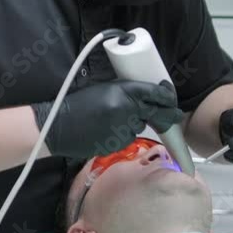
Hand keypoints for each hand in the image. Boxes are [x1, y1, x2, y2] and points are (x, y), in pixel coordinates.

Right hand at [32, 80, 182, 159]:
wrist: (57, 126)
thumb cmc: (77, 104)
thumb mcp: (102, 89)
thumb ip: (124, 91)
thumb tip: (147, 95)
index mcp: (122, 90)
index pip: (153, 92)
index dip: (166, 95)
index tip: (171, 96)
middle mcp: (126, 109)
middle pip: (155, 112)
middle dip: (167, 114)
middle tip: (174, 115)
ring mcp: (122, 128)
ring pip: (139, 125)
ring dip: (134, 123)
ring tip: (112, 120)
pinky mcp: (117, 144)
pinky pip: (128, 137)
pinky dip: (122, 134)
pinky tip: (106, 130)